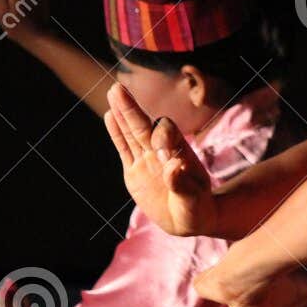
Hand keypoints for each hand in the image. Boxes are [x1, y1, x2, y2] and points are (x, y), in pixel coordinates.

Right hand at [104, 82, 218, 236]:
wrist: (188, 218)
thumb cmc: (196, 208)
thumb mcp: (193, 201)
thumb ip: (182, 184)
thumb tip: (173, 166)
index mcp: (180, 154)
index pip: (168, 135)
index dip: (164, 137)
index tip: (166, 159)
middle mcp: (162, 152)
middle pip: (144, 126)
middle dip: (132, 108)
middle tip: (118, 87)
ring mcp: (146, 160)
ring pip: (132, 132)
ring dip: (123, 113)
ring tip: (114, 91)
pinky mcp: (134, 171)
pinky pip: (124, 148)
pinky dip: (117, 133)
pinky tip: (110, 115)